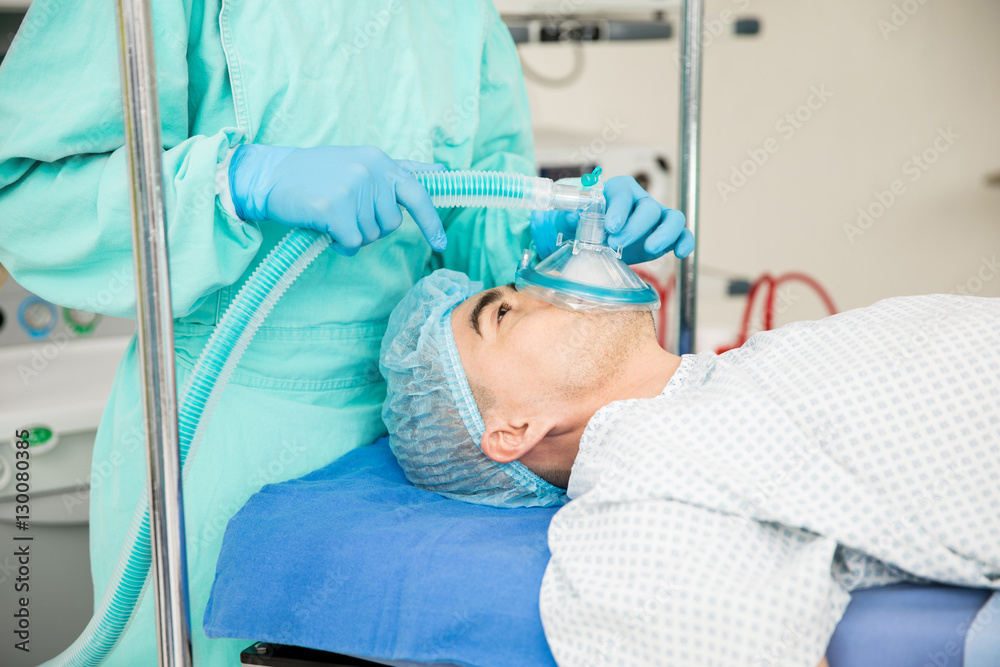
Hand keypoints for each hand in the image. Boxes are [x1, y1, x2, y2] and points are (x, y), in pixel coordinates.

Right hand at [229, 145, 447, 256]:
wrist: (271, 175)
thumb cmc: (317, 173)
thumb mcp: (362, 162)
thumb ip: (400, 170)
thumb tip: (442, 171)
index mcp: (380, 160)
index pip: (418, 193)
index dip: (431, 222)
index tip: (441, 244)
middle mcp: (370, 171)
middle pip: (391, 224)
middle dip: (371, 228)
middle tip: (346, 213)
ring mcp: (352, 188)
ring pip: (371, 236)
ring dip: (353, 236)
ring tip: (332, 217)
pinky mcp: (334, 207)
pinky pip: (352, 243)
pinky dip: (340, 245)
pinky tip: (326, 230)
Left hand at [530, 175, 693, 264]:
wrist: (590, 244)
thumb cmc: (579, 228)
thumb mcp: (564, 223)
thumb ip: (565, 218)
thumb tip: (569, 216)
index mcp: (616, 192)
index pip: (623, 191)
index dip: (619, 207)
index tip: (610, 225)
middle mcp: (639, 203)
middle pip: (648, 207)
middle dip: (634, 227)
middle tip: (617, 244)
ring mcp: (655, 220)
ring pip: (672, 218)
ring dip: (664, 233)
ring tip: (650, 250)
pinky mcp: (664, 238)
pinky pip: (682, 234)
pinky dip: (684, 242)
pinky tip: (680, 253)